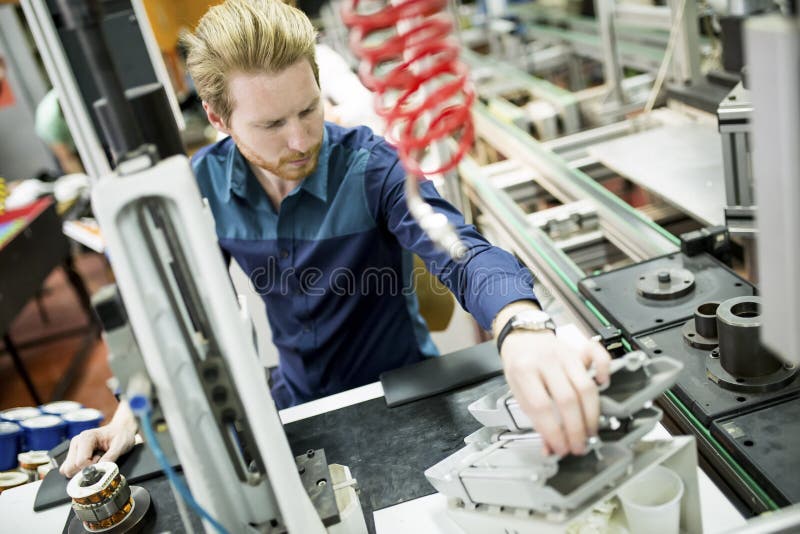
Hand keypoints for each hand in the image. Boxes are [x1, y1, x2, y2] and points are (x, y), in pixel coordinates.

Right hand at [60, 403, 137, 476]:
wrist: (121, 430)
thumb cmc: (121, 435)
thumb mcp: (121, 445)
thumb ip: (110, 457)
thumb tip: (99, 470)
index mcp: (86, 437)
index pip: (80, 462)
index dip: (92, 466)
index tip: (101, 459)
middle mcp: (76, 442)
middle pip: (70, 467)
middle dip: (85, 470)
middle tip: (98, 460)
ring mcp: (73, 448)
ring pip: (68, 469)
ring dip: (81, 470)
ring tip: (95, 460)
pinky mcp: (73, 454)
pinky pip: (69, 468)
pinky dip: (79, 470)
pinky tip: (90, 462)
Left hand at [501, 331, 610, 456]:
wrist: (521, 336)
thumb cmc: (520, 366)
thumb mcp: (518, 392)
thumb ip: (535, 419)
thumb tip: (550, 448)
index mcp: (524, 371)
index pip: (542, 407)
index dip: (554, 432)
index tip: (561, 448)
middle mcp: (546, 360)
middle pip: (566, 399)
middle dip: (575, 429)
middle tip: (579, 445)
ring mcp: (565, 353)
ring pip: (585, 386)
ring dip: (591, 414)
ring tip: (590, 432)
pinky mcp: (579, 348)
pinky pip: (598, 356)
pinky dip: (605, 370)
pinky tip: (604, 386)